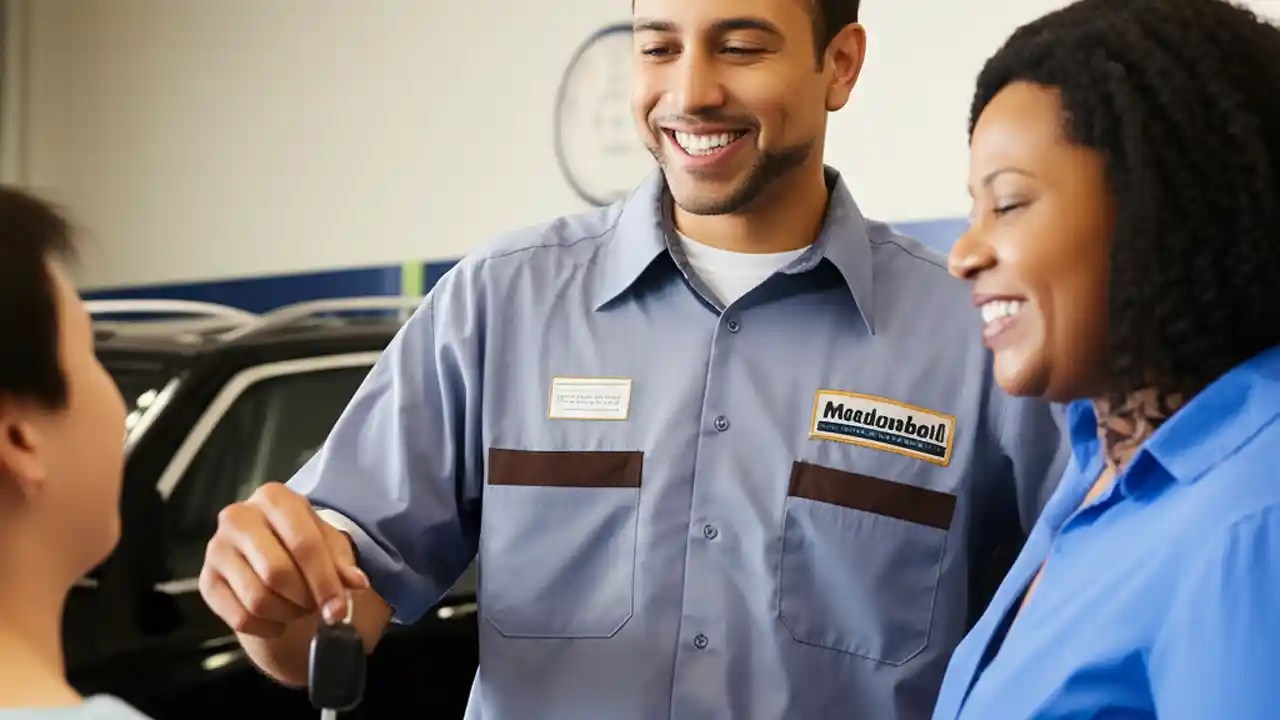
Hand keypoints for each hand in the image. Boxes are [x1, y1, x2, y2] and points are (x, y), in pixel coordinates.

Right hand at [199, 482, 369, 637]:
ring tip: (299, 608)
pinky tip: (278, 619)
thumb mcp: (330, 545)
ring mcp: (217, 548)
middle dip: (305, 598)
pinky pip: (241, 618)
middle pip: (277, 573)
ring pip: (258, 599)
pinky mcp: (206, 581)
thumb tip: (356, 582)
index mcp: (274, 497)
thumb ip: (343, 563)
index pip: (303, 544)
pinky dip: (268, 627)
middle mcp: (238, 517)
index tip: (339, 609)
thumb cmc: (304, 545)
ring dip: (287, 613)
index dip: (325, 581)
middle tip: (317, 605)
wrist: (270, 558)